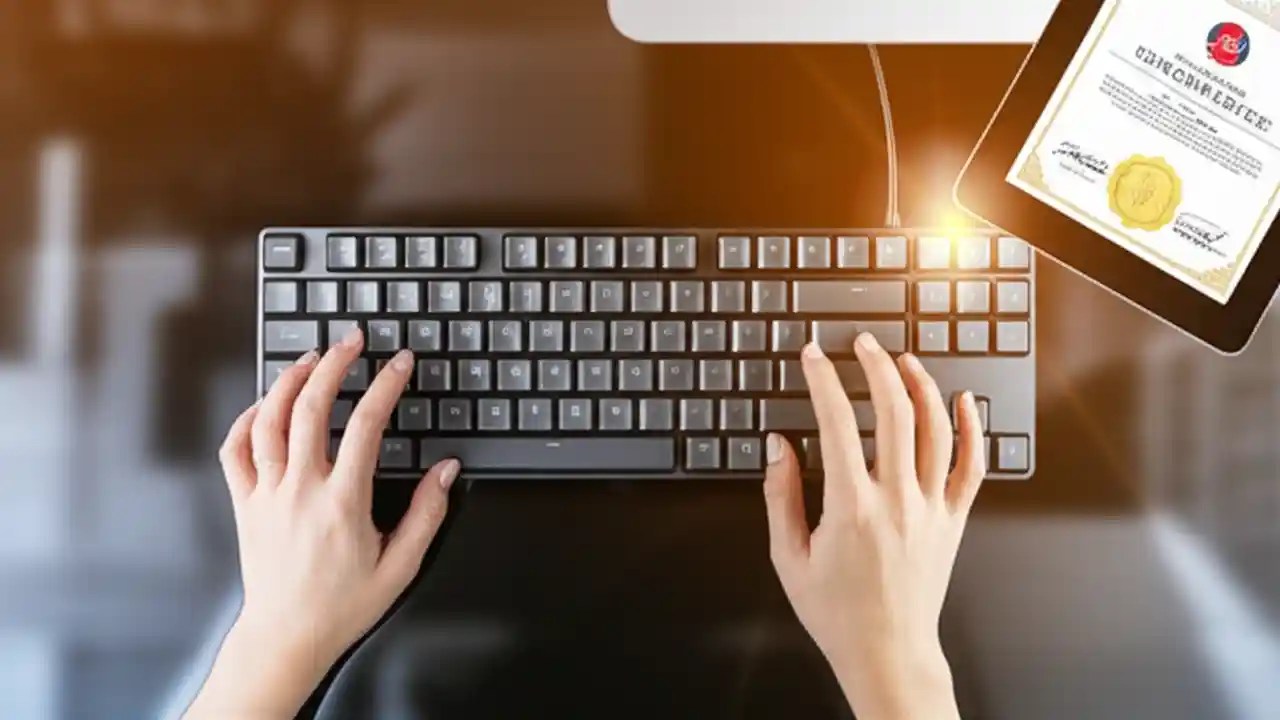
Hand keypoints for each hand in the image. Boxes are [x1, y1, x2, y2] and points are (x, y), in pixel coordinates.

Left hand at [186, 329, 458, 719]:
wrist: (287, 636)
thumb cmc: (340, 605)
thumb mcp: (400, 566)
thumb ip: (426, 514)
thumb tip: (445, 471)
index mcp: (342, 503)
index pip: (365, 426)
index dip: (385, 386)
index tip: (399, 364)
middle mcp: (300, 491)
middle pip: (309, 408)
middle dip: (333, 364)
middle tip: (351, 342)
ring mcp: (267, 494)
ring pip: (268, 421)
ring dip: (289, 381)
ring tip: (310, 358)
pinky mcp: (245, 504)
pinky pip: (234, 451)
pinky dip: (245, 420)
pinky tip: (262, 405)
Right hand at [762, 334, 985, 719]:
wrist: (887, 652)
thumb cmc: (838, 612)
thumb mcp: (788, 556)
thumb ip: (781, 495)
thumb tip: (779, 447)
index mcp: (851, 508)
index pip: (836, 423)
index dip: (823, 380)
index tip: (813, 357)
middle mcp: (896, 501)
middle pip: (894, 412)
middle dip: (875, 365)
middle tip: (861, 343)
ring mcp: (930, 509)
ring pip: (935, 430)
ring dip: (920, 386)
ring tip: (903, 360)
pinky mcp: (953, 521)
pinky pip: (972, 466)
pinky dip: (972, 428)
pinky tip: (963, 402)